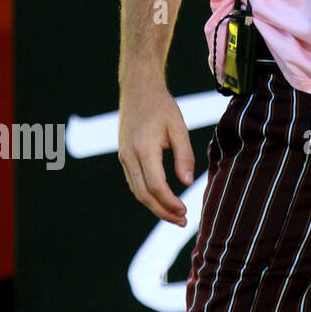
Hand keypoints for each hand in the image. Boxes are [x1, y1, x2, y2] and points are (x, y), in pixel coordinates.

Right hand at [118, 85, 194, 226]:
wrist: (138, 90)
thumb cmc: (162, 107)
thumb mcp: (178, 128)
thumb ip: (184, 155)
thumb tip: (187, 182)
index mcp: (144, 150)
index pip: (155, 186)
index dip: (170, 203)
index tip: (185, 211)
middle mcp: (129, 157)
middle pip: (143, 194)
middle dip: (162, 211)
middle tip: (182, 221)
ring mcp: (124, 157)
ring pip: (137, 191)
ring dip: (155, 206)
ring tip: (175, 215)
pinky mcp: (124, 156)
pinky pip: (134, 182)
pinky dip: (147, 195)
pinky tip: (162, 199)